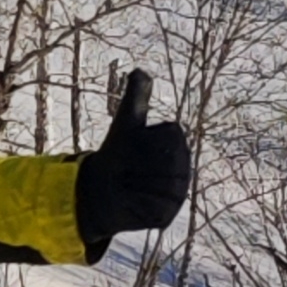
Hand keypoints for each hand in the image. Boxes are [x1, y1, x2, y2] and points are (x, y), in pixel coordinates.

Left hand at [74, 69, 190, 254]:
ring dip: (136, 183)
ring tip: (129, 182)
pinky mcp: (166, 215)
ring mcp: (178, 192)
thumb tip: (140, 71)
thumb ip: (136, 96)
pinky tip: (130, 199)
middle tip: (129, 166)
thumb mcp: (126, 121)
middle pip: (167, 161)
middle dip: (140, 163)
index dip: (146, 138)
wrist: (102, 187)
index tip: (135, 143)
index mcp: (177, 141)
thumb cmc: (118, 151)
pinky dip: (135, 203)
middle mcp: (184, 167)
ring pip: (161, 185)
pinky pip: (152, 206)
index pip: (171, 135)